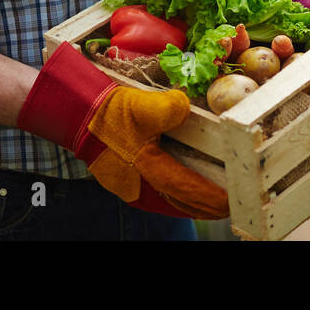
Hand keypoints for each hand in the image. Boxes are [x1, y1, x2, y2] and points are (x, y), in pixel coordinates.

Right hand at [18, 42, 228, 218]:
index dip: (213, 197)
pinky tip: (185, 189)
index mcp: (145, 170)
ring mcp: (132, 186)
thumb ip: (167, 108)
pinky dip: (177, 195)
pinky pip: (160, 195)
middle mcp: (139, 187)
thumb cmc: (107, 112)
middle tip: (231, 202)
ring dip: (193, 201)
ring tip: (215, 200)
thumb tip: (185, 107)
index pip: (187, 190)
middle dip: (208, 204)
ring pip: (171, 202)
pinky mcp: (127, 180)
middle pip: (181, 203)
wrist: (76, 113)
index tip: (233, 199)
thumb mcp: (138, 105)